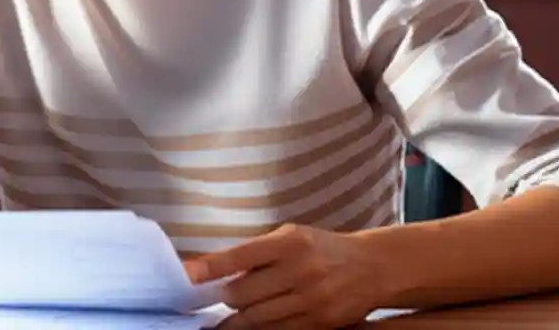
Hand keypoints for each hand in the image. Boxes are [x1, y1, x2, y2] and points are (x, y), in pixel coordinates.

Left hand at [184, 224, 388, 328]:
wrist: (372, 267)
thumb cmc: (321, 248)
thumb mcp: (290, 236)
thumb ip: (256, 252)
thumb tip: (215, 271)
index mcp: (289, 243)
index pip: (240, 256)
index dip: (210, 267)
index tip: (186, 276)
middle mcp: (299, 271)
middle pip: (242, 295)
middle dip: (223, 299)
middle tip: (212, 300)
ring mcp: (310, 300)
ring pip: (256, 319)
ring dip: (236, 320)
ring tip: (223, 319)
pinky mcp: (319, 324)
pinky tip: (247, 326)